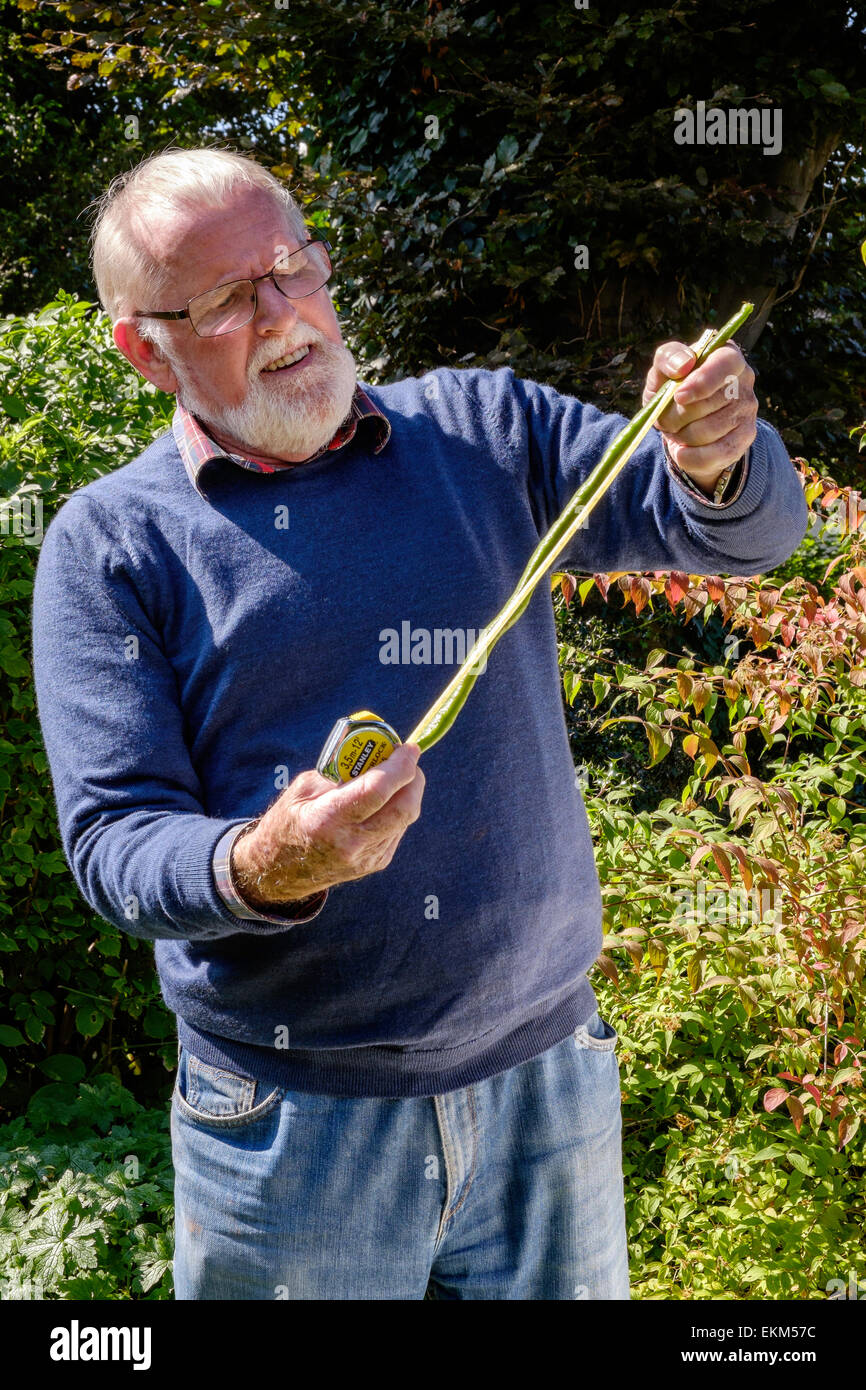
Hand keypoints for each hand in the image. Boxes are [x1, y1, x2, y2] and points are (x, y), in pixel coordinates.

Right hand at [230, 743, 424, 906]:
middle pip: (404, 808)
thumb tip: (378, 754)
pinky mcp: (375, 863)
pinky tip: (381, 803)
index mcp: (327, 820)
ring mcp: (366, 858)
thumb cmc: (288, 820)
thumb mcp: (303, 788)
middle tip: (407, 760)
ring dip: (406, 793)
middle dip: (413, 778)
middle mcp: (351, 843)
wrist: (280, 871)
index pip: (377, 790)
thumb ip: (340, 772)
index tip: (408, 748)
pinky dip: (396, 810)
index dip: (400, 766)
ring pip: (405, 818)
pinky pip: (398, 829)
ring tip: (392, 778)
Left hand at [641, 339, 757, 495]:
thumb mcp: (662, 373)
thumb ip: (667, 359)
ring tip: (675, 431)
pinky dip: (692, 457)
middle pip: (711, 402)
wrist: (683, 424)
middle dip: (677, 415)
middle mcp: (744, 379)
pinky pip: (718, 453)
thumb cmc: (672, 390)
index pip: (725, 363)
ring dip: (682, 435)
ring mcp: (748, 409)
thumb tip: (683, 364)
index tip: (679, 396)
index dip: (702, 382)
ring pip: (710, 430)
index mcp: (726, 354)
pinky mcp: (746, 436)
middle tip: (664, 419)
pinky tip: (681, 453)